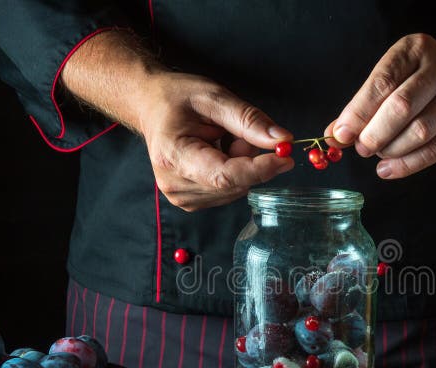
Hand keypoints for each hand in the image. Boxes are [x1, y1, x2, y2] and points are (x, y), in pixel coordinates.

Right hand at [139, 72, 293, 211]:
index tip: (285, 156)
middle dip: (250, 159)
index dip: (259, 169)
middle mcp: (175, 184)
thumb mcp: (214, 97)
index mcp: (173, 156)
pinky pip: (230, 191)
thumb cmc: (176, 98)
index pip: (225, 176)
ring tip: (222, 138)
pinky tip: (219, 152)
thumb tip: (282, 140)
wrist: (150, 106)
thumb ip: (248, 120)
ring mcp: (182, 196)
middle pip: (235, 183)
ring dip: (242, 164)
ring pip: (236, 188)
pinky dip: (235, 171)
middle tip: (240, 131)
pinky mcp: (192, 201)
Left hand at [326, 33, 435, 178]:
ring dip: (391, 149)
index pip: (383, 81)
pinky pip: (435, 150)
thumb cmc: (420, 84)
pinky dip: (407, 165)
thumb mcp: (392, 80)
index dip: (358, 111)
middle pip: (402, 106)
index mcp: (416, 50)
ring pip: (420, 131)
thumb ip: (363, 106)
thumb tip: (335, 135)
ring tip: (378, 153)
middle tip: (361, 147)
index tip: (341, 134)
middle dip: (375, 133)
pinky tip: (388, 169)